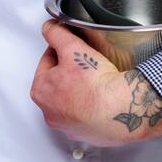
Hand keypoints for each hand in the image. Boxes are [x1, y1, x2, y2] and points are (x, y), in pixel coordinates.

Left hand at [31, 21, 161, 147]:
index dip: (62, 50)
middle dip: (71, 72)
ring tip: (97, 81)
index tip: (75, 49)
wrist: (121, 109)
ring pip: (72, 100)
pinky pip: (86, 115)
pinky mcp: (86, 134)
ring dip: (80, 90)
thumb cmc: (95, 84)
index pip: (48, 61)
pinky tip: (102, 98)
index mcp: (40, 91)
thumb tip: (50, 28)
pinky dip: (92, 107)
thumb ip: (57, 34)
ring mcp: (68, 126)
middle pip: (58, 82)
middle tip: (88, 65)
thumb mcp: (72, 48)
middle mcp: (50, 113)